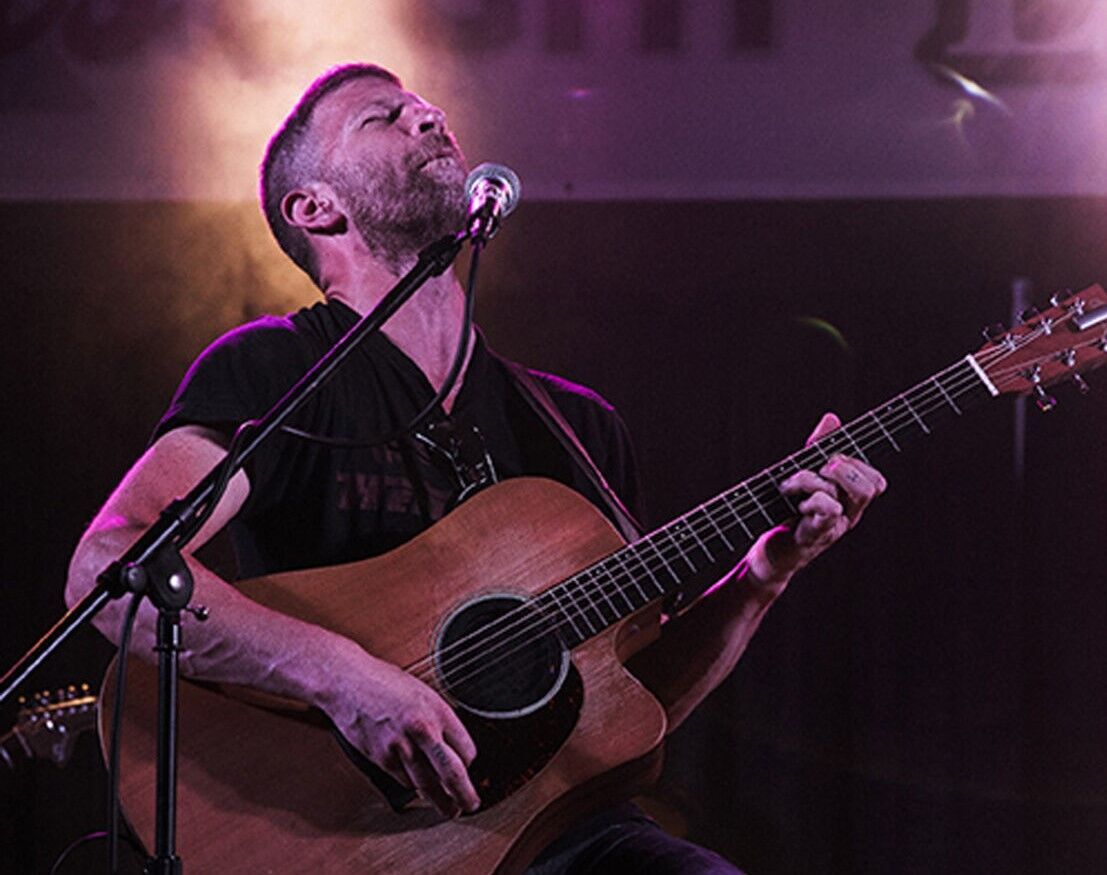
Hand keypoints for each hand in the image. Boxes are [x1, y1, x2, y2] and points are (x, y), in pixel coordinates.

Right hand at [320, 647, 479, 817]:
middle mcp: (422, 730)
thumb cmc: (383, 682)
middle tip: (471, 804)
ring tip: (449, 809)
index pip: (466, 749)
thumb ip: (438, 717)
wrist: (347, 682)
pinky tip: (419, 788)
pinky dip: (414, 787)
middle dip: (465, 795)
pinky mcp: (382, 758)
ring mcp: (401, 747)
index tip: (470, 767)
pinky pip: (405, 781)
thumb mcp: (422, 692)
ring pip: (427, 785)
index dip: (470, 762)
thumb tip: (452, 742)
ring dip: (440, 801)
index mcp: (437, 710)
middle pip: (452, 774)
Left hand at [747, 412, 885, 586]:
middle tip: (816, 471)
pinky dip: (813, 501)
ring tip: (792, 487)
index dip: (857, 463)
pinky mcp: (813, 537)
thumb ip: (818, 449)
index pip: (875, 481)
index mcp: (849, 502)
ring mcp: (833, 529)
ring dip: (812, 482)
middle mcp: (847, 516)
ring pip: (842, 497)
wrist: (769, 556)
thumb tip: (832, 418)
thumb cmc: (787, 515)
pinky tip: (797, 505)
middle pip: (869, 487)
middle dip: (841, 468)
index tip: (828, 459)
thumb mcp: (804, 476)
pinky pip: (828, 512)